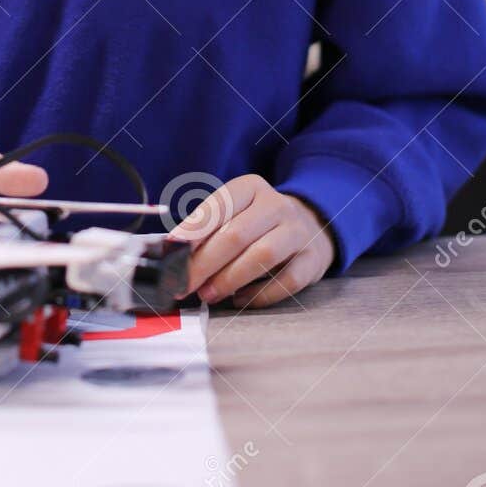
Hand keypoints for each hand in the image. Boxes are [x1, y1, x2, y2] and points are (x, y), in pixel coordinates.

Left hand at [166, 174, 335, 308]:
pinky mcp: (313, 260)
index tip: (172, 249)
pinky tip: (239, 298)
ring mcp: (299, 232)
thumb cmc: (258, 223)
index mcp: (251, 187)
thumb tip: (172, 252)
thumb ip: (206, 229)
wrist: (310, 225)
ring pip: (262, 256)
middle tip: (184, 284)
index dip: (194, 229)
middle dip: (205, 263)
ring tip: (208, 294)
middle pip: (237, 234)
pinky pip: (286, 281)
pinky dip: (259, 294)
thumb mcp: (234, 213)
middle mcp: (277, 205)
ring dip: (229, 279)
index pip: (219, 206)